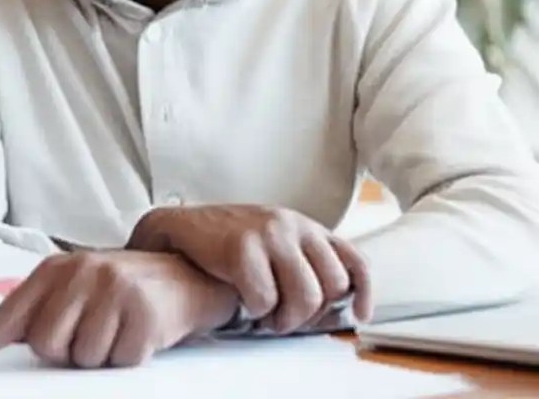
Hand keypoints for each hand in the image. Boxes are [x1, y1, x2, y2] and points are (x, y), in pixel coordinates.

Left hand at [0, 250, 237, 372]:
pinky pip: (119, 361)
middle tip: (88, 333)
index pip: (8, 314)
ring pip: (83, 358)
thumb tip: (1, 347)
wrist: (183, 274)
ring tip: (115, 329)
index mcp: (54, 271)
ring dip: (100, 357)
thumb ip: (42, 312)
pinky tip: (137, 333)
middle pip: (45, 344)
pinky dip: (128, 357)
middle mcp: (80, 273)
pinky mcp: (143, 313)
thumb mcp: (75, 289)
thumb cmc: (118, 290)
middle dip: (65, 352)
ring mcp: (113, 290)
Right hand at [127, 205, 372, 333]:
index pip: (351, 259)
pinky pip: (266, 300)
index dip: (363, 292)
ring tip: (267, 316)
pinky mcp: (242, 249)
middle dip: (311, 313)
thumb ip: (301, 258)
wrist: (179, 228)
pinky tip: (243, 300)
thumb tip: (332, 301)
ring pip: (305, 298)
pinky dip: (256, 310)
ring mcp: (268, 235)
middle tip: (286, 319)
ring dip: (286, 318)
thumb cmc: (227, 242)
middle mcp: (292, 225)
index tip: (360, 315)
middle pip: (331, 287)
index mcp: (304, 225)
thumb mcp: (273, 240)